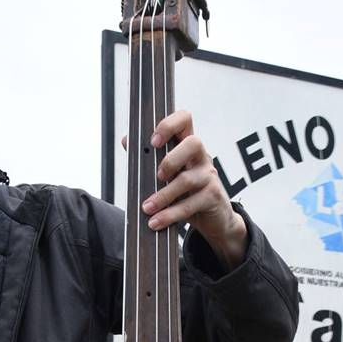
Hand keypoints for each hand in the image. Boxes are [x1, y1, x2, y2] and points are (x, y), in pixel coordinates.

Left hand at [135, 110, 247, 267]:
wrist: (215, 219)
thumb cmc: (189, 193)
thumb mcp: (170, 175)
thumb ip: (150, 158)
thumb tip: (127, 140)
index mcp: (188, 146)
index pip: (184, 120)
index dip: (169, 125)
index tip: (153, 141)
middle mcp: (201, 157)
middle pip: (193, 142)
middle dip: (171, 158)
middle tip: (157, 175)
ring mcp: (209, 176)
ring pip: (186, 179)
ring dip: (163, 196)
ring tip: (147, 208)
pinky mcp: (212, 197)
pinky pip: (189, 204)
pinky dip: (170, 215)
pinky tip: (156, 222)